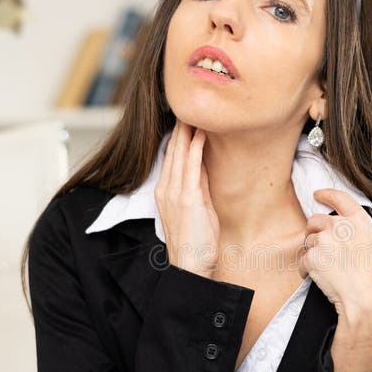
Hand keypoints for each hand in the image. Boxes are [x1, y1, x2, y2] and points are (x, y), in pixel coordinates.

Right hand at [154, 119, 219, 278]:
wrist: (191, 266)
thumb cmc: (197, 243)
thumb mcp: (197, 210)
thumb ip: (198, 187)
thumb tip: (204, 167)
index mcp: (166, 192)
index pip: (172, 158)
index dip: (178, 137)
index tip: (185, 119)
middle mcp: (167, 190)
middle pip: (173, 151)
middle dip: (180, 128)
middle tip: (188, 104)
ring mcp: (175, 193)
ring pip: (180, 154)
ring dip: (187, 132)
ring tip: (194, 111)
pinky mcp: (187, 198)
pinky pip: (191, 167)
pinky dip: (194, 148)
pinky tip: (199, 134)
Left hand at [299, 188, 371, 335]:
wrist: (368, 299)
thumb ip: (356, 232)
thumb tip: (341, 231)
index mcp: (359, 221)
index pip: (340, 198)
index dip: (327, 194)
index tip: (317, 195)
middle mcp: (340, 226)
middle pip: (315, 220)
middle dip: (314, 232)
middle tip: (320, 248)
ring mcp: (324, 240)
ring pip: (308, 242)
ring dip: (312, 254)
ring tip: (328, 271)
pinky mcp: (312, 257)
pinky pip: (303, 262)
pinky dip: (307, 271)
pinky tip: (321, 280)